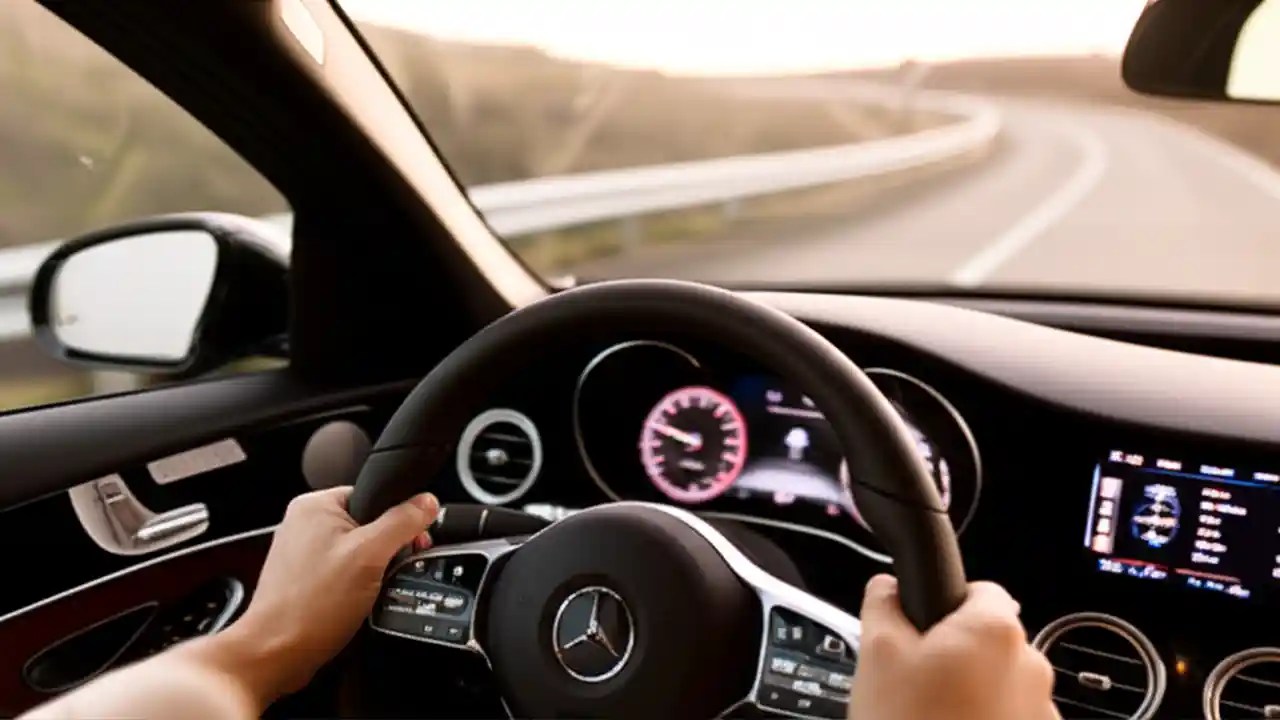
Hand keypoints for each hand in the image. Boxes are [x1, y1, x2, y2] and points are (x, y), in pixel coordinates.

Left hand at [211, 487, 440, 705]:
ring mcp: (303, 552)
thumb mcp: (370, 555)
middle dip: (387, 549)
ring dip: (373, 570)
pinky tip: (357, 601)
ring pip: (358, 550)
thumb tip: (427, 502)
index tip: (411, 541)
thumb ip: (402, 523)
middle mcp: (305, 523)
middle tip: (390, 570)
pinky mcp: (306, 577)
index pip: (374, 495)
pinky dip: (357, 585)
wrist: (277, 653)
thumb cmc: (310, 605)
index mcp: (316, 505)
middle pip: (369, 523)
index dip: (400, 517)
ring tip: (369, 589)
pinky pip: (345, 571)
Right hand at [849, 574, 1058, 719]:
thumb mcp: (877, 654)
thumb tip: (887, 588)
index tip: (922, 628)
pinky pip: (1011, 718)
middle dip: (956, 653)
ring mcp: (1041, 711)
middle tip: (916, 679)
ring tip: (932, 716)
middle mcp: (1031, 666)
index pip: (980, 589)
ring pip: (1001, 684)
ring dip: (974, 692)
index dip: (945, 605)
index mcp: (994, 630)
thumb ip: (883, 604)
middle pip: (990, 640)